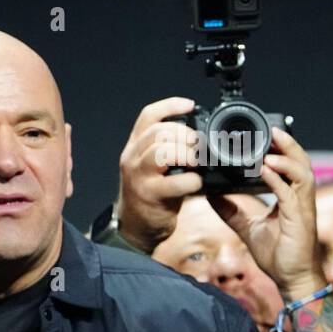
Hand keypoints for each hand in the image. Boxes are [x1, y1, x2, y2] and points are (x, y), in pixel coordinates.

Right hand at [114, 97, 203, 252]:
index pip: (149, 116)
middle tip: (198, 145)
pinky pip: (173, 182)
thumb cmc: (151, 193)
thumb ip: (168, 148)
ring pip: (161, 151)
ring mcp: (139, 176)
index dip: (170, 106)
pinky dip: (190, 180)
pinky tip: (196, 183)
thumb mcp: (153, 165)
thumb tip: (199, 137)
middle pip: (158, 131)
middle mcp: (133, 157)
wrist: (136, 226)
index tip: (191, 105)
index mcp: (136, 145)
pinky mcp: (148, 195)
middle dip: (184, 134)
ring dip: (185, 154)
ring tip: (196, 162)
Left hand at [208, 126, 325, 300]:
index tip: (266, 133)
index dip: (282, 148)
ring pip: (301, 172)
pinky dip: (278, 178)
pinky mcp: (299, 218)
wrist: (292, 279)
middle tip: (272, 128)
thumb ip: (232, 211)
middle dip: (288, 143)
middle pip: (301, 161)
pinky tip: (265, 169)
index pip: (290, 165)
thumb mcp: (248, 228)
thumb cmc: (278, 255)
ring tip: (269, 145)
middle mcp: (299, 198)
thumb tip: (212, 196)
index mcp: (291, 197)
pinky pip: (290, 192)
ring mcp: (302, 207)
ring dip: (285, 157)